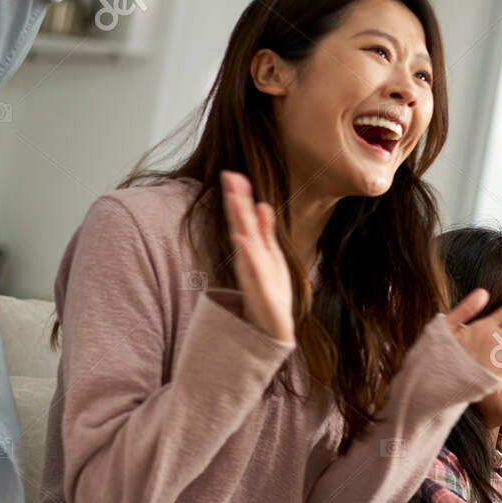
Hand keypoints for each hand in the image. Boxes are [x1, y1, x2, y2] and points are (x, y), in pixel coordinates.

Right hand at [220, 171, 293, 343]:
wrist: (272, 330)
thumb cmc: (270, 293)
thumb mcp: (271, 257)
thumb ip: (265, 231)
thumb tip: (262, 204)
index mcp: (253, 250)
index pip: (244, 219)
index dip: (239, 197)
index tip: (232, 173)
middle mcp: (250, 259)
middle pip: (241, 224)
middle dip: (235, 201)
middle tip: (228, 175)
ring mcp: (254, 274)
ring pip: (245, 243)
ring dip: (239, 221)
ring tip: (235, 198)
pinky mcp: (260, 291)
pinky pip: (253, 269)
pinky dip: (248, 254)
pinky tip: (242, 239)